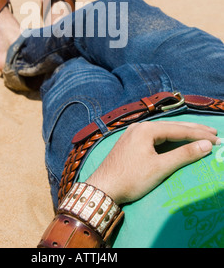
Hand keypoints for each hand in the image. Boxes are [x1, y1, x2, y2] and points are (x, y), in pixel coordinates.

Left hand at [86, 120, 219, 204]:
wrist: (103, 188)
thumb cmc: (131, 178)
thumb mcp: (160, 167)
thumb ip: (183, 155)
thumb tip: (206, 145)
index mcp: (146, 129)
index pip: (178, 129)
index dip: (199, 134)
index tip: (216, 139)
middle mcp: (139, 127)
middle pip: (171, 127)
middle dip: (193, 130)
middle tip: (213, 133)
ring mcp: (133, 134)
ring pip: (163, 131)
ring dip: (181, 133)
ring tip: (199, 135)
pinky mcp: (130, 142)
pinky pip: (154, 136)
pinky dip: (169, 139)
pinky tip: (176, 140)